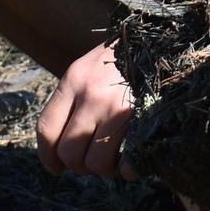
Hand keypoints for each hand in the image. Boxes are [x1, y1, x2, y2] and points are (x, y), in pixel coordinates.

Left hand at [36, 42, 134, 178]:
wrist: (162, 40)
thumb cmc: (125, 57)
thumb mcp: (90, 66)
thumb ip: (75, 98)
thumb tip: (63, 144)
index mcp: (74, 80)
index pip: (47, 129)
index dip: (47, 156)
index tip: (56, 167)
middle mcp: (92, 95)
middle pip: (69, 152)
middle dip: (78, 166)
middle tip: (91, 163)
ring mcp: (118, 108)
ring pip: (96, 163)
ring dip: (104, 169)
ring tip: (114, 161)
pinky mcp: (144, 119)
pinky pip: (127, 164)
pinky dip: (128, 171)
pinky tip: (133, 162)